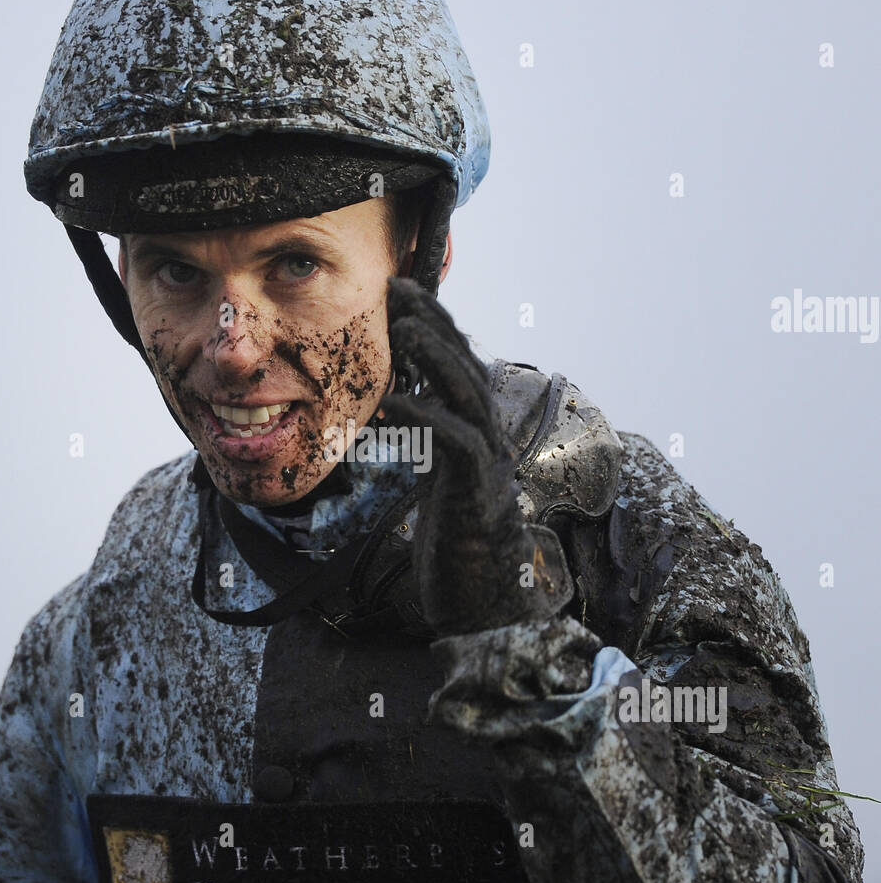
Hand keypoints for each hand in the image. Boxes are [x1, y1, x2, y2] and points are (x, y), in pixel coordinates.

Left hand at [379, 277, 573, 636]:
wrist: (479, 591)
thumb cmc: (456, 530)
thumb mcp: (437, 468)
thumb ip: (431, 431)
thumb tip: (410, 395)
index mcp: (475, 425)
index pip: (457, 360)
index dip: (432, 322)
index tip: (399, 291)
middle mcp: (488, 434)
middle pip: (466, 364)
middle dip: (433, 324)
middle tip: (398, 292)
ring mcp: (488, 460)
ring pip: (468, 394)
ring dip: (435, 357)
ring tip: (401, 330)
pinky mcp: (477, 490)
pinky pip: (456, 443)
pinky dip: (427, 417)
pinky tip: (394, 402)